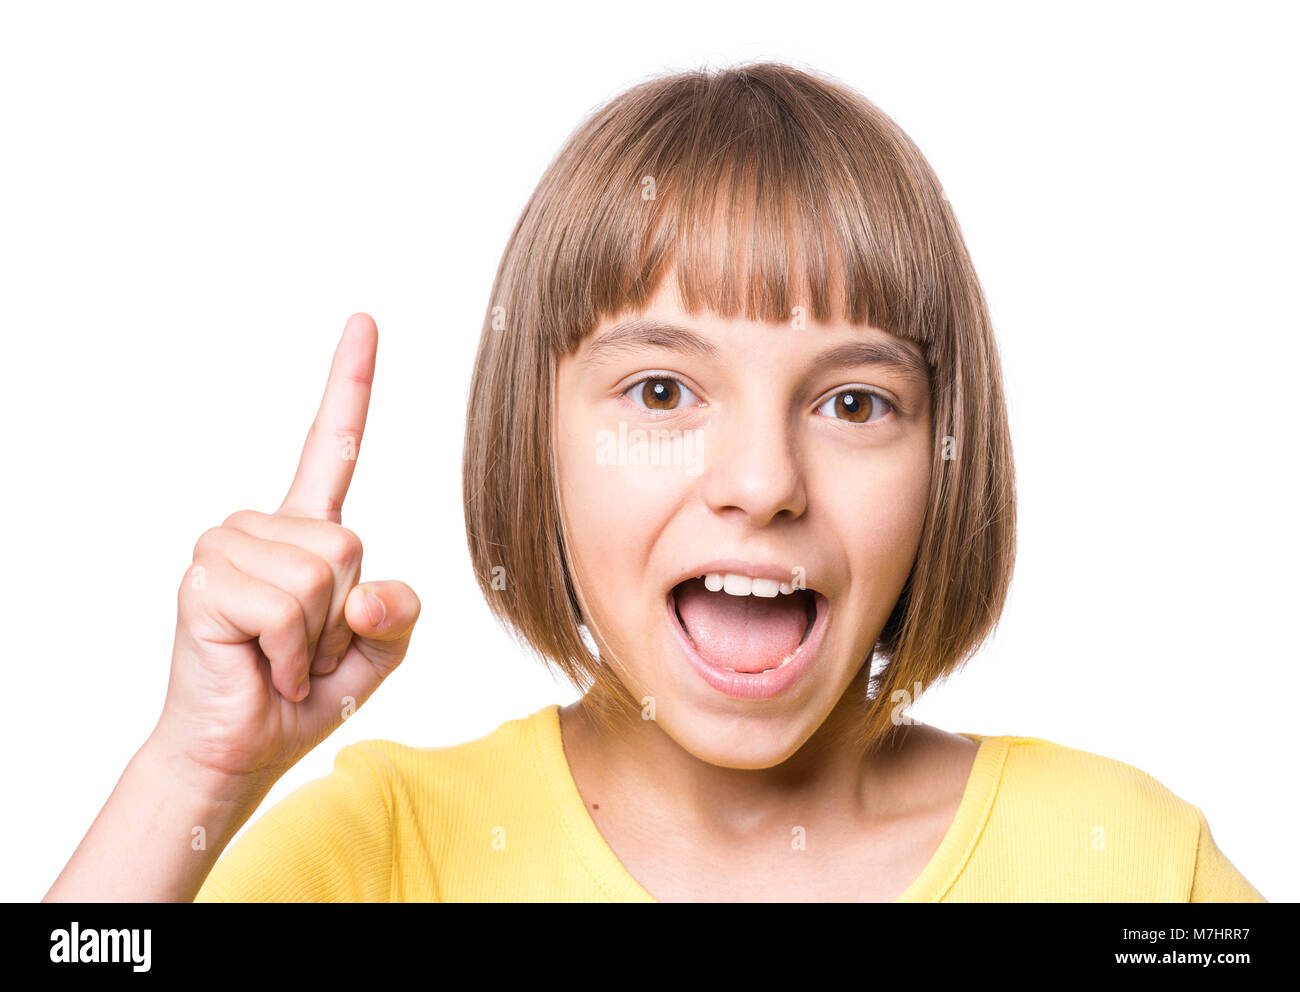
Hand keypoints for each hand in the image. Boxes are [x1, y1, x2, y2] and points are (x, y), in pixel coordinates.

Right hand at [152, 313, 419, 788]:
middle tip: (307, 649)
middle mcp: (263, 525)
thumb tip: (364, 592)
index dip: (350, 384)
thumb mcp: (381, 650)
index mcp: (308, 529)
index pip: (333, 444)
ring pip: (321, 575)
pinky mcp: (205, 579)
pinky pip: (287, 607)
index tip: (364, 321)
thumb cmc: (307, 691)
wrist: (241, 749)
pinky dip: (291, 653)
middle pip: (350, 542)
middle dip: (344, 617)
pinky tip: (262, 667)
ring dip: (316, 639)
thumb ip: (400, 612)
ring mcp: (227, 546)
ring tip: (282, 658)